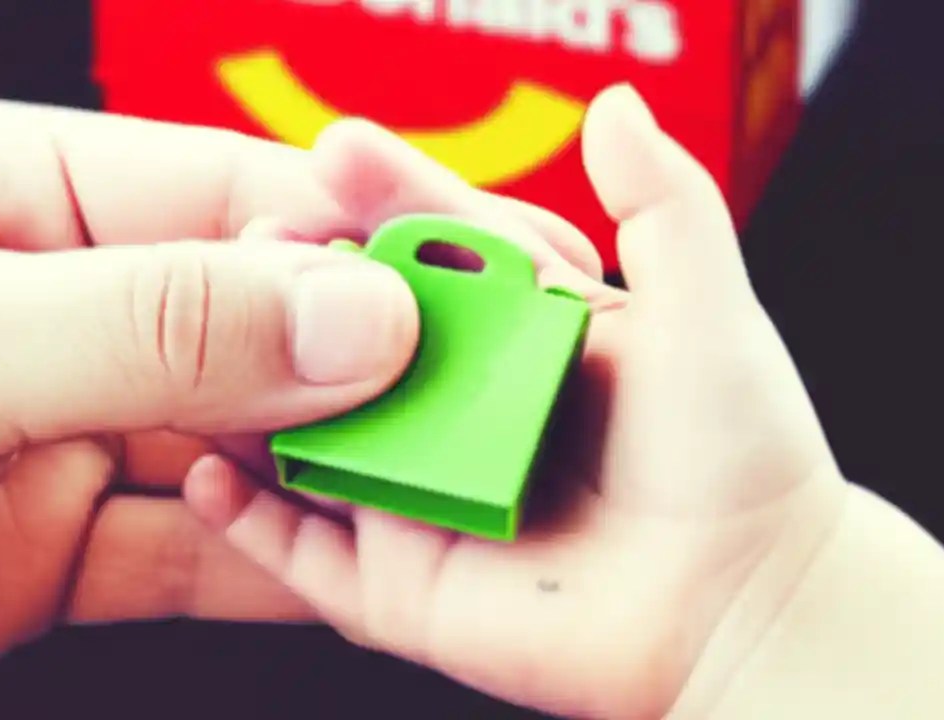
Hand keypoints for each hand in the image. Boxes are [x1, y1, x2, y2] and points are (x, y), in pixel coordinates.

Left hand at [0, 100, 602, 717]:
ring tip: (417, 481)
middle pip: (234, 321)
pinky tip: (332, 558)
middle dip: (347, 363)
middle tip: (460, 392)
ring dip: (320, 467)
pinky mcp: (41, 550)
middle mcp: (26, 303)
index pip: (210, 192)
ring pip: (224, 441)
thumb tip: (349, 312)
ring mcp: (40, 432)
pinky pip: (184, 546)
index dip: (339, 239)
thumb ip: (159, 324)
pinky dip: (263, 558)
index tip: (446, 282)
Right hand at [185, 85, 848, 718]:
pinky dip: (247, 518)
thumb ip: (665, 204)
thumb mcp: (708, 308)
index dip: (386, 197)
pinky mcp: (401, 584)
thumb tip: (615, 105)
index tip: (336, 151)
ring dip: (245, 393)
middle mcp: (454, 407)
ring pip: (307, 438)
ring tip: (199, 346)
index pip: (430, 247)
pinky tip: (212, 472)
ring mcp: (418, 494)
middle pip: (349, 336)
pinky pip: (303, 553)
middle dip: (295, 287)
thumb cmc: (738, 456)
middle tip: (252, 244)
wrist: (744, 604)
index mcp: (513, 332)